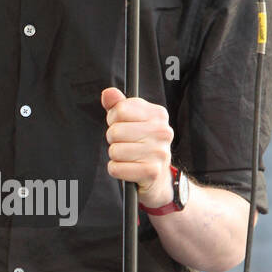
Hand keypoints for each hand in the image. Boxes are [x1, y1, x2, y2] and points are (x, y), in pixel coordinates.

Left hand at [101, 87, 173, 209]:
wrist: (158, 178)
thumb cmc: (141, 145)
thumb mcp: (132, 121)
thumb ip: (118, 105)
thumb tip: (108, 93)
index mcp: (158, 115)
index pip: (120, 110)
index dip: (113, 119)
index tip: (122, 126)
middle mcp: (163, 132)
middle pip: (115, 131)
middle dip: (113, 140)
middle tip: (126, 145)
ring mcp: (159, 152)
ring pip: (114, 151)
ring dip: (115, 157)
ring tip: (129, 158)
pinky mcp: (151, 172)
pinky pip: (116, 168)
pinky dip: (116, 170)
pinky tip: (128, 169)